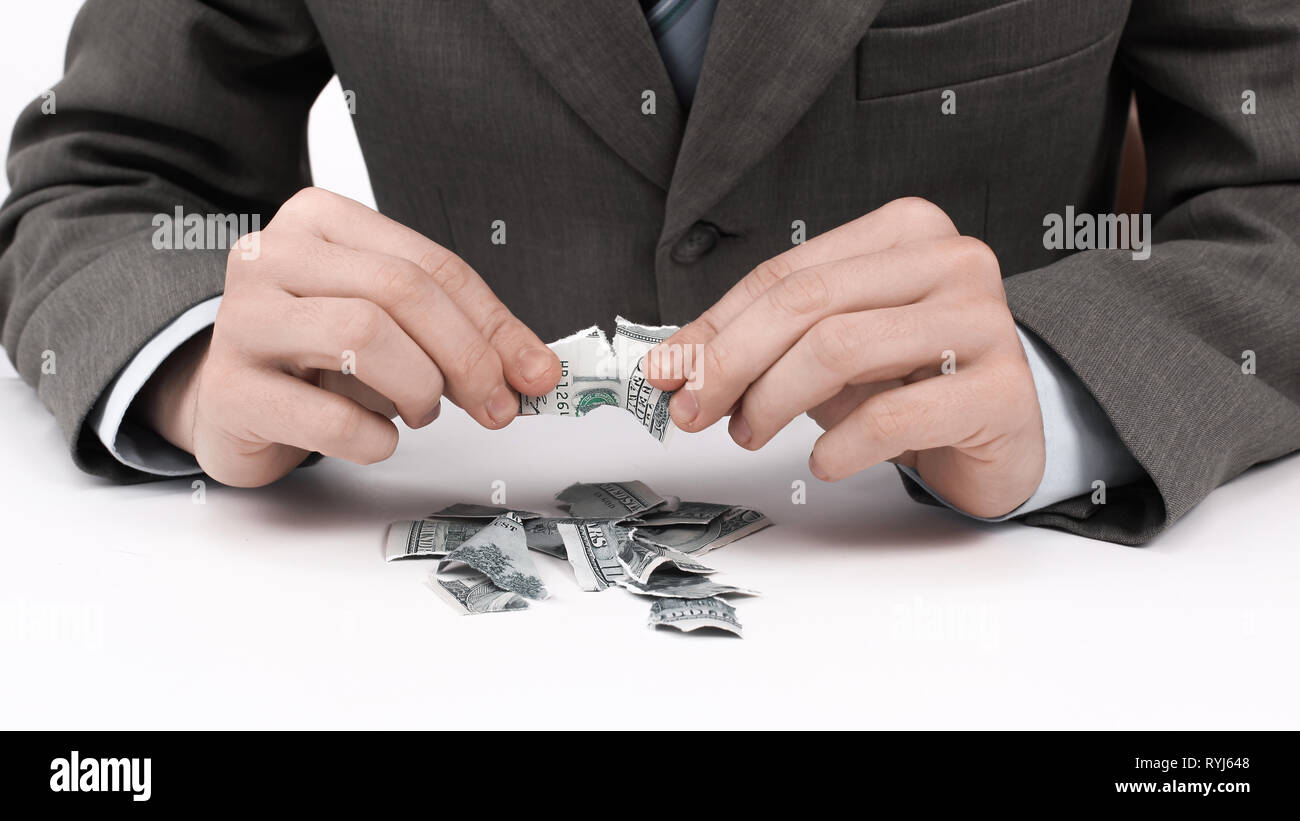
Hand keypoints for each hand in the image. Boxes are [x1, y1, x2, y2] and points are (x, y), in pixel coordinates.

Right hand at [140, 187, 560, 486]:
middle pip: (401, 292)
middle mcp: (272, 255)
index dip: (494, 325)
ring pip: (362, 336)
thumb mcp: (393, 326)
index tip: (533, 374)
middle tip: (495, 406)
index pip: (431, 264)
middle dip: (468, 358)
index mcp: (320, 221)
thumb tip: (537, 370)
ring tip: (420, 411)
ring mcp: (240, 319)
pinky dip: (375, 439)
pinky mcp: (230, 389)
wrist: (230, 400)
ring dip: (418, 389)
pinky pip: (330, 416)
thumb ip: (463, 337)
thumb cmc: (317, 357)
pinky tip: (376, 438)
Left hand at [647, 198, 1044, 517]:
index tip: (667, 372)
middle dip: (733, 363)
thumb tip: (672, 365)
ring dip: (775, 401)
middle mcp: (951, 262)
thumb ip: (757, 346)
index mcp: (905, 233)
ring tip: (752, 434)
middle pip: (808, 303)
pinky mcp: (1001, 390)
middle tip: (694, 411)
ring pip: (841, 348)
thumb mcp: (825, 351)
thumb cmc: (909, 382)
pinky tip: (825, 461)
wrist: (1000, 431)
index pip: (786, 273)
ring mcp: (984, 322)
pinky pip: (893, 415)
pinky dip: (840, 446)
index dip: (715, 327)